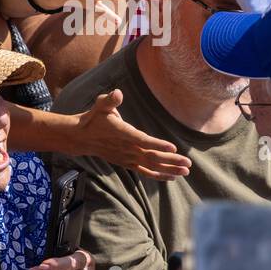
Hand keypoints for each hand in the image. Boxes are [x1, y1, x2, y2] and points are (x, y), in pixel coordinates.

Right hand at [72, 88, 191, 178]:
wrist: (82, 138)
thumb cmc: (94, 118)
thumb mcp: (100, 105)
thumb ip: (110, 100)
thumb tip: (117, 93)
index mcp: (123, 134)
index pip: (142, 140)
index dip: (157, 144)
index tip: (173, 147)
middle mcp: (127, 149)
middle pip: (151, 156)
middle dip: (171, 160)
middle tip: (188, 162)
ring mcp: (127, 158)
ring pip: (151, 166)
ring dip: (169, 169)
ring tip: (186, 171)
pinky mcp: (127, 163)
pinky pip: (145, 171)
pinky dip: (159, 175)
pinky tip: (172, 177)